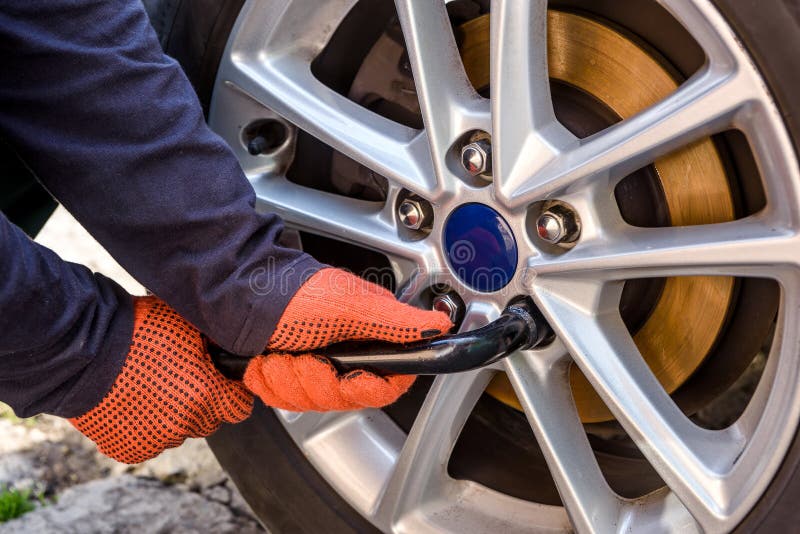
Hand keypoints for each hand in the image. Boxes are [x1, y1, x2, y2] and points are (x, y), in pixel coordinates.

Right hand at [70, 297, 252, 463]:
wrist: (82, 352)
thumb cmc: (138, 330)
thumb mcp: (187, 327)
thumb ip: (214, 345)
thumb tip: (228, 350)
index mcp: (206, 394)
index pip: (240, 407)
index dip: (233, 392)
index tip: (222, 382)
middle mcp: (185, 423)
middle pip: (209, 420)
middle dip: (202, 403)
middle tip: (180, 379)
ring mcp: (157, 440)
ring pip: (178, 432)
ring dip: (172, 415)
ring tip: (149, 387)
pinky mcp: (129, 449)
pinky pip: (148, 442)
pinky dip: (144, 427)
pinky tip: (131, 402)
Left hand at [243, 268, 452, 410]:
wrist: (238, 292)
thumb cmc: (293, 293)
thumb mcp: (351, 304)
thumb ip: (396, 321)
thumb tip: (440, 324)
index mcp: (368, 338)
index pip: (388, 383)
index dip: (370, 387)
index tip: (351, 379)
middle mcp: (344, 354)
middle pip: (345, 399)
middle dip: (317, 382)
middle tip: (303, 357)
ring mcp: (314, 366)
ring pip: (311, 403)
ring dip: (287, 380)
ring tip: (278, 354)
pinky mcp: (286, 374)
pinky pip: (282, 400)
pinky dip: (267, 382)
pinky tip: (263, 360)